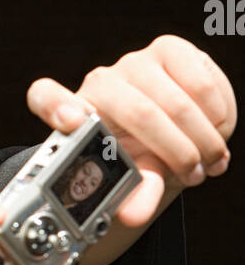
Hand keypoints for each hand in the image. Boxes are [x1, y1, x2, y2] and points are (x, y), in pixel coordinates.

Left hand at [27, 34, 235, 227]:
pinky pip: (203, 84)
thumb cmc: (143, 155)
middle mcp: (101, 82)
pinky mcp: (169, 48)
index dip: (56, 106)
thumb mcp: (137, 180)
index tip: (70, 121)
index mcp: (74, 113)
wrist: (172, 128)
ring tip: (209, 157)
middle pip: (140, 113)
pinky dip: (219, 114)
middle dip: (178, 152)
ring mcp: (134, 62)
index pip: (45, 98)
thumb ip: (136, 194)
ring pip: (179, 102)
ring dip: (204, 137)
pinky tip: (216, 127)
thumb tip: (136, 215)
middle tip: (196, 173)